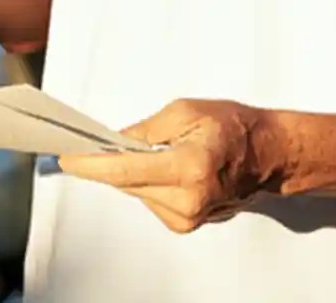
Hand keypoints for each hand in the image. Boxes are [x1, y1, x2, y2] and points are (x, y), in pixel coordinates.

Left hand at [58, 99, 291, 233]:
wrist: (269, 154)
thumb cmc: (234, 127)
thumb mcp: (185, 111)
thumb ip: (144, 130)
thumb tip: (113, 144)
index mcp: (190, 167)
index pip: (125, 171)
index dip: (90, 166)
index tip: (65, 159)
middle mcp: (189, 199)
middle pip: (126, 183)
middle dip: (108, 164)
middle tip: (91, 145)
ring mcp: (189, 216)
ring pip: (136, 192)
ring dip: (133, 172)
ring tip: (154, 150)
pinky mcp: (188, 223)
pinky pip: (150, 200)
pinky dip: (148, 183)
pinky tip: (163, 168)